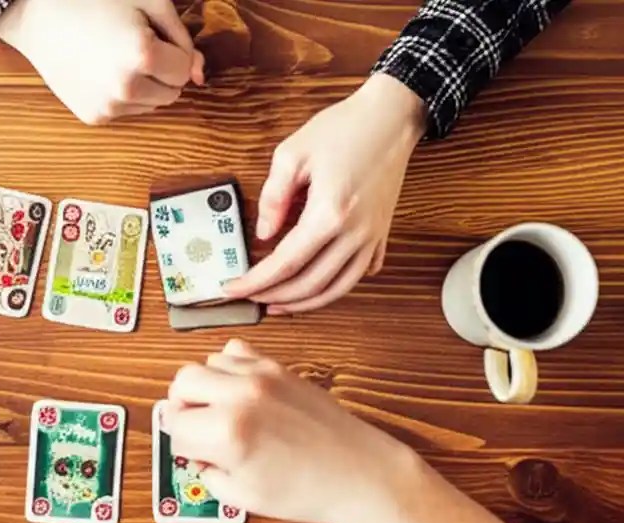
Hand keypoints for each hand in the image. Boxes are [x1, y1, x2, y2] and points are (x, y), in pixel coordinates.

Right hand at [0, 0, 204, 124]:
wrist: (37, 18)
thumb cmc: (93, 1)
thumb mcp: (147, 0)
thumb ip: (182, 36)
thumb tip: (199, 74)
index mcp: (143, 56)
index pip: (184, 70)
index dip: (174, 50)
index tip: (151, 34)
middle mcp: (127, 89)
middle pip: (172, 93)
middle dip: (163, 72)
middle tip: (133, 45)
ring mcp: (109, 107)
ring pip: (152, 105)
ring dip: (145, 85)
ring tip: (116, 58)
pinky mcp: (94, 117)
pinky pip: (127, 111)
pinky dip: (123, 95)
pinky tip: (101, 72)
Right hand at [165, 339, 421, 522]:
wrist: (360, 474)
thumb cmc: (308, 491)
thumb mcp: (242, 497)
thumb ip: (207, 472)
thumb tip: (195, 454)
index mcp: (227, 433)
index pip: (175, 427)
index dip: (183, 448)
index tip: (198, 457)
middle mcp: (239, 395)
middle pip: (181, 385)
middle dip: (183, 410)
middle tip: (199, 432)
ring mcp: (260, 376)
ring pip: (204, 364)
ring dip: (204, 388)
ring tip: (221, 413)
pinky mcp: (278, 368)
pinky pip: (235, 352)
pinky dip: (228, 370)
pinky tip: (240, 395)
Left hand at [224, 74, 427, 314]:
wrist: (390, 117)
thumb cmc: (344, 128)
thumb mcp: (291, 154)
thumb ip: (273, 197)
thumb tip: (264, 233)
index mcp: (329, 213)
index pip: (284, 263)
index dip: (254, 282)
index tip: (233, 288)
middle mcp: (355, 232)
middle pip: (310, 284)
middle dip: (275, 297)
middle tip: (250, 298)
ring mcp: (372, 236)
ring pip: (338, 288)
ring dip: (306, 303)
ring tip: (279, 302)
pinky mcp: (382, 233)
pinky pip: (361, 274)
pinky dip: (336, 287)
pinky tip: (319, 286)